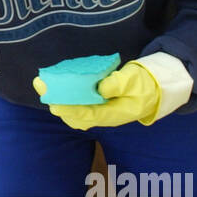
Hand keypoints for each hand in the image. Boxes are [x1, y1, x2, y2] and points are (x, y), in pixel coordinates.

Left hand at [33, 61, 162, 130]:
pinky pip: (77, 103)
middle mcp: (102, 115)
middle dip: (56, 102)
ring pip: (73, 110)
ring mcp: (99, 111)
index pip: (86, 114)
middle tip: (41, 86)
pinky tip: (56, 84)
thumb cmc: (145, 84)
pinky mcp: (96, 104)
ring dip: (57, 98)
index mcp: (112, 114)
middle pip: (74, 115)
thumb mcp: (135, 81)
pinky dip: (65, 95)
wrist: (155, 88)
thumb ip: (117, 84)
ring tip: (42, 84)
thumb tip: (99, 89)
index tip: (53, 102)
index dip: (68, 109)